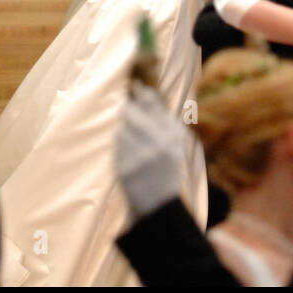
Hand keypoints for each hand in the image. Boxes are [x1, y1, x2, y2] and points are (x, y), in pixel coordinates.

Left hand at [116, 83, 184, 218]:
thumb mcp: (175, 143)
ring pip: (120, 129)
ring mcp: (139, 158)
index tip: (136, 86)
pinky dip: (121, 147)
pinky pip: (117, 147)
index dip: (140, 92)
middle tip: (130, 114)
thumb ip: (162, 117)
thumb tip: (146, 90)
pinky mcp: (124, 169)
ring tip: (134, 143)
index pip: (151, 104)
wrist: (160, 206)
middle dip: (128, 112)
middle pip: (129, 113)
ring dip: (124, 132)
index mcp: (172, 137)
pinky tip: (130, 156)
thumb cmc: (167, 169)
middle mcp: (157, 146)